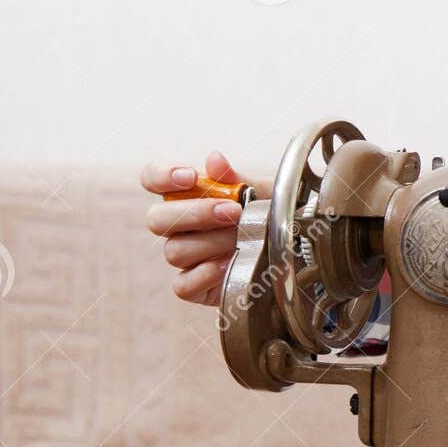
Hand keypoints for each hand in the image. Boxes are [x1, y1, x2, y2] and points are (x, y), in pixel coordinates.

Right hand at [141, 151, 267, 306]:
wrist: (295, 248)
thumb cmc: (270, 215)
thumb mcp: (263, 192)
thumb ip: (237, 179)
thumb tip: (214, 160)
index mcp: (187, 195)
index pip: (152, 178)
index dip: (162, 176)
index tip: (190, 176)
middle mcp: (179, 226)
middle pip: (157, 219)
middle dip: (196, 213)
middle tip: (232, 211)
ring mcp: (186, 257)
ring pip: (174, 251)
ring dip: (211, 243)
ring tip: (243, 238)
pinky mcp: (196, 286)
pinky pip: (183, 286)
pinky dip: (205, 275)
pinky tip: (229, 263)